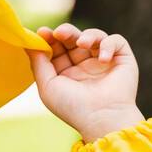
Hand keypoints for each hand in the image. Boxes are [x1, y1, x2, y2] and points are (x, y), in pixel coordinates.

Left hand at [30, 23, 144, 142]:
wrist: (102, 118)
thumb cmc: (73, 107)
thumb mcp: (48, 86)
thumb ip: (38, 63)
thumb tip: (29, 42)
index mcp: (67, 73)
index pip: (58, 49)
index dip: (50, 39)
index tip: (43, 32)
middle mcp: (85, 67)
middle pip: (74, 39)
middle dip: (66, 32)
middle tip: (60, 33)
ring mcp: (103, 62)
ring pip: (95, 36)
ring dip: (88, 35)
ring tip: (82, 43)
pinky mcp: (122, 59)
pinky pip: (116, 41)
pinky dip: (109, 44)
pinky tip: (102, 59)